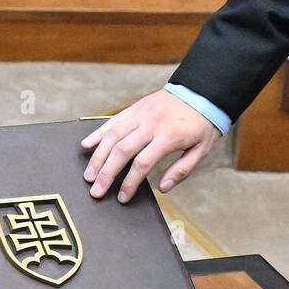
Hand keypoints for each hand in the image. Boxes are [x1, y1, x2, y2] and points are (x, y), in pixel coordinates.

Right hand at [80, 90, 221, 203]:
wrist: (201, 91)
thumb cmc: (202, 123)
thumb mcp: (201, 149)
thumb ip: (182, 170)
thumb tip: (163, 188)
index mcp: (169, 136)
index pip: (143, 163)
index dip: (130, 182)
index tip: (122, 197)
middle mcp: (151, 124)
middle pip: (122, 150)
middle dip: (106, 173)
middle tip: (95, 191)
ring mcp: (141, 114)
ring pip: (112, 135)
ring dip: (98, 156)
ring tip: (89, 175)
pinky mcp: (135, 108)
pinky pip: (113, 121)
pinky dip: (98, 133)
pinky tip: (86, 145)